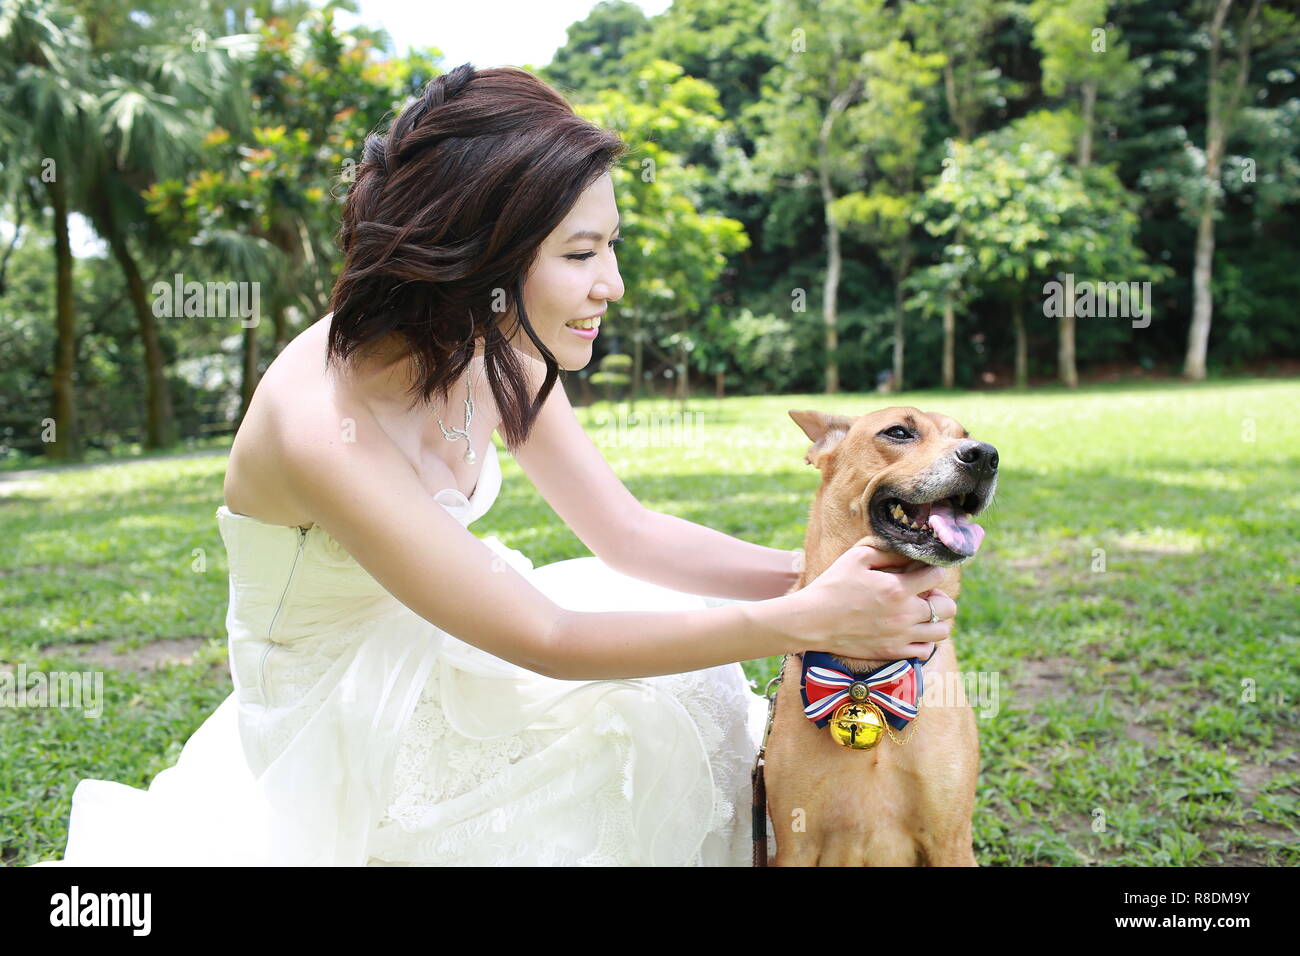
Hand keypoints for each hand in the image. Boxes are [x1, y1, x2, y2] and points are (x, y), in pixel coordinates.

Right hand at [784, 545, 957, 659]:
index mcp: (897, 588)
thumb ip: (887, 552)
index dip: (932, 569)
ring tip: (919, 613)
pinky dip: (925, 641)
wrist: (812, 621)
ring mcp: (900, 636)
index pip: (937, 576)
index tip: (921, 570)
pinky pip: (926, 651)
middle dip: (939, 596)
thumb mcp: (857, 557)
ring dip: (936, 619)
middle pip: (948, 606)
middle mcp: (905, 615)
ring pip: (942, 631)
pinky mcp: (893, 652)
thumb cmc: (832, 586)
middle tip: (922, 593)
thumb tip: (909, 552)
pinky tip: (911, 631)